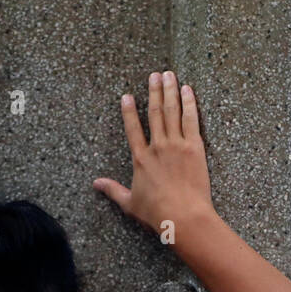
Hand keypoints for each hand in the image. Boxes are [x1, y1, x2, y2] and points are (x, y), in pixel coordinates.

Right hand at [93, 70, 214, 234]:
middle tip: (154, 75)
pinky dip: (189, 103)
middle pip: (155, 112)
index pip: (132, 129)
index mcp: (141, 159)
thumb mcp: (130, 203)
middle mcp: (157, 146)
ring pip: (172, 111)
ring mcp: (176, 145)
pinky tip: (188, 90)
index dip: (128, 111)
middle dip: (154, 91)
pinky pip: (191, 119)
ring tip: (169, 75)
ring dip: (170, 91)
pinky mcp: (195, 147)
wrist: (184, 216)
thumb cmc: (157, 213)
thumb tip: (96, 184)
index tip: (127, 96)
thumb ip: (113, 190)